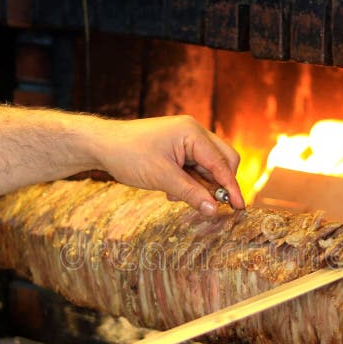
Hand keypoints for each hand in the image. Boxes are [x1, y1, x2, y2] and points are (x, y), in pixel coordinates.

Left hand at [96, 116, 245, 214]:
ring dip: (201, 185)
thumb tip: (214, 211)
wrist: (102, 145)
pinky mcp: (178, 148)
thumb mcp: (162, 178)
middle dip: (219, 184)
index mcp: (192, 133)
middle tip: (210, 205)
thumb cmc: (129, 155)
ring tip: (177, 196)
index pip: (221, 163)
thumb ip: (191, 194)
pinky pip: (195, 167)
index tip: (240, 208)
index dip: (231, 187)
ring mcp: (186, 140)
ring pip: (209, 167)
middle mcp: (194, 133)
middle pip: (223, 161)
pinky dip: (190, 182)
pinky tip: (172, 191)